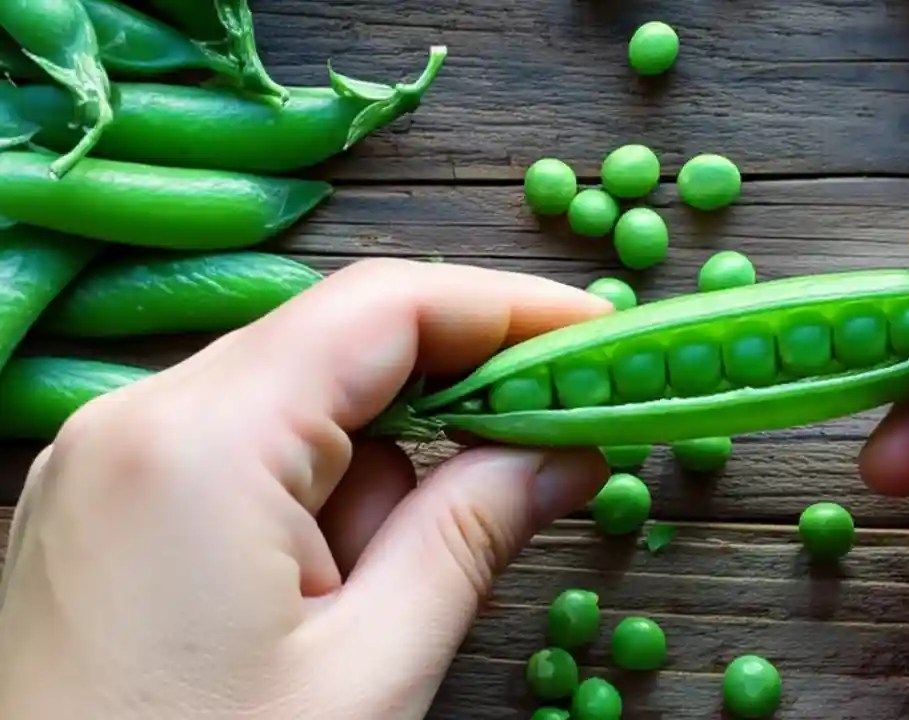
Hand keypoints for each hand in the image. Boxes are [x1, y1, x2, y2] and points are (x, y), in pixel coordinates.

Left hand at [0, 260, 612, 718]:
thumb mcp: (368, 672)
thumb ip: (472, 535)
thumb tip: (564, 451)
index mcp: (201, 442)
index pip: (383, 308)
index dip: (508, 309)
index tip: (597, 336)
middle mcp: (139, 419)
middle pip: (343, 354)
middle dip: (449, 411)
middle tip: (545, 457)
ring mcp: (112, 459)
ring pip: (301, 414)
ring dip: (372, 487)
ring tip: (366, 613)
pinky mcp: (110, 504)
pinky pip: (249, 458)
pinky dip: (316, 506)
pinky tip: (319, 603)